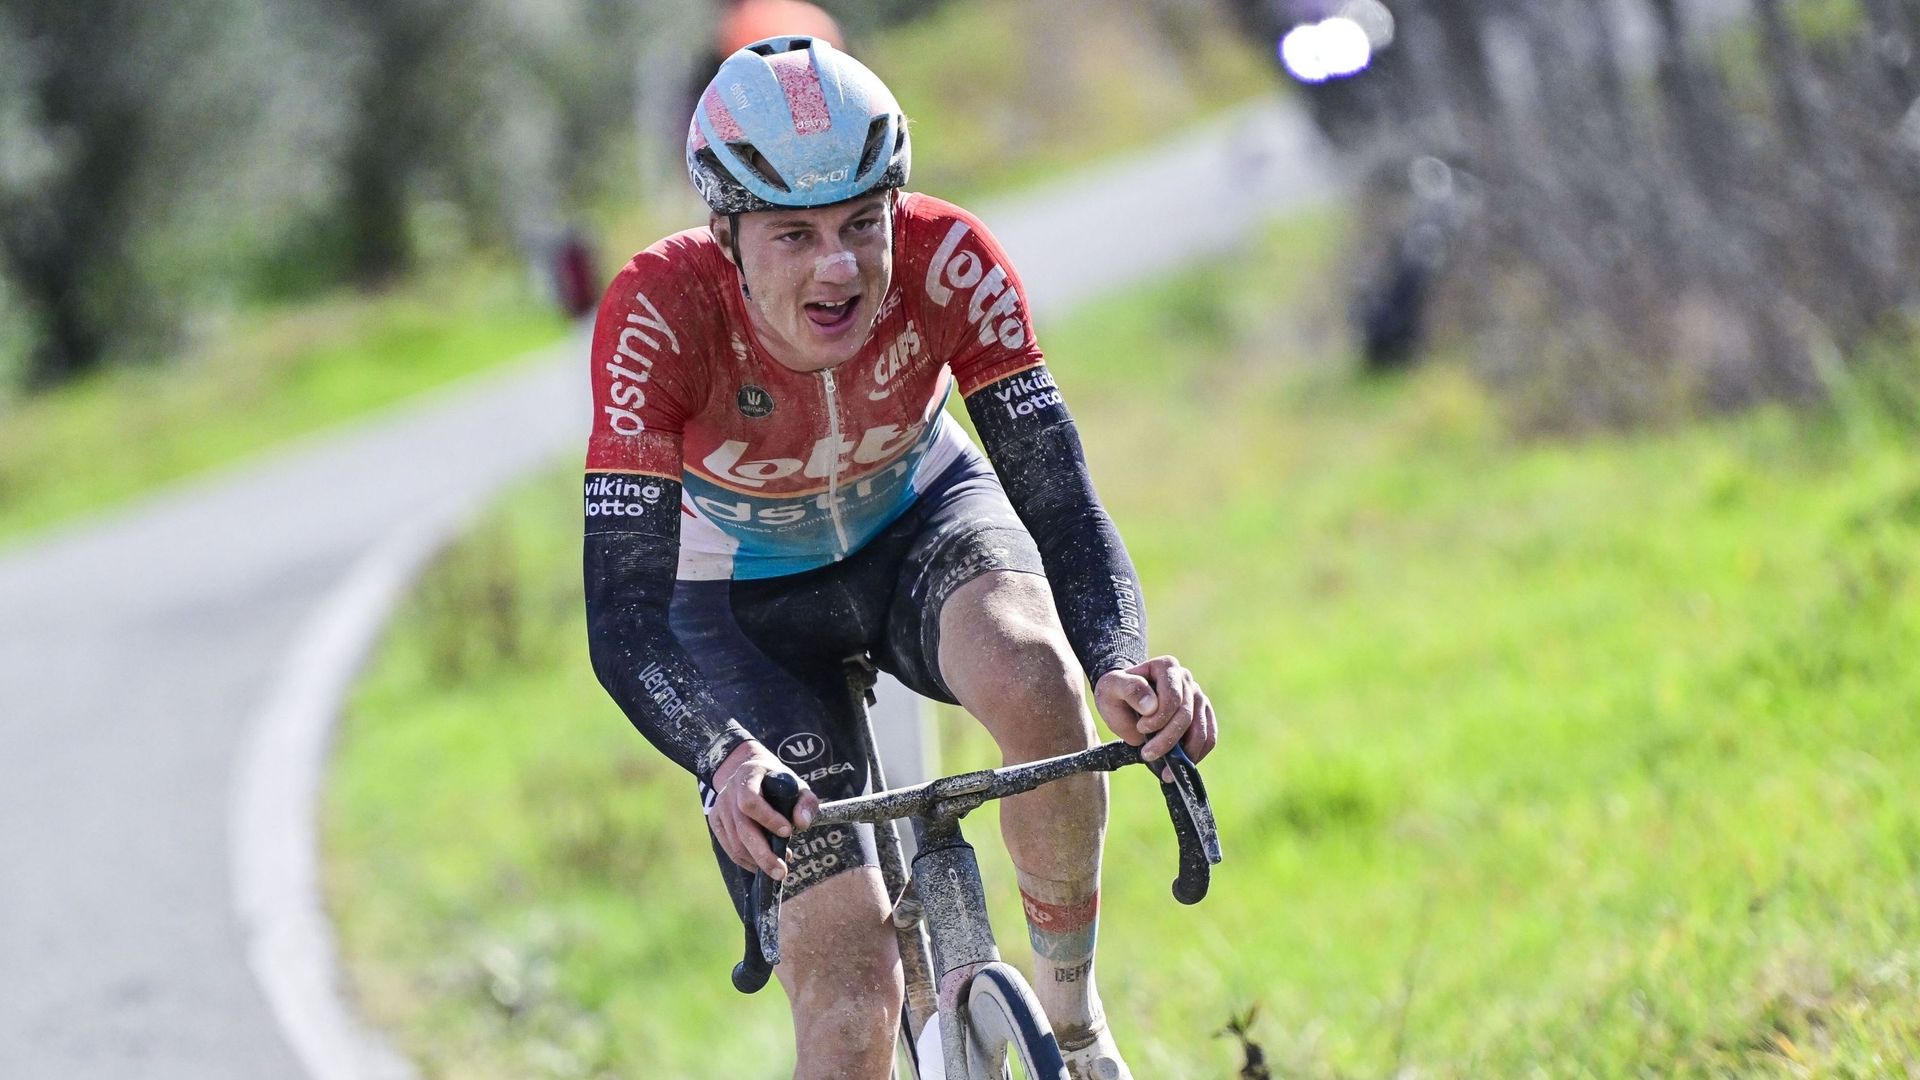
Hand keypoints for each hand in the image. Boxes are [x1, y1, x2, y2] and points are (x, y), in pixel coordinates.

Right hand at [707, 739, 819, 879]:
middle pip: (742, 829)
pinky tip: (762, 865)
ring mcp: (720, 807)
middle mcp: (729, 791)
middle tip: (781, 871)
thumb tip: (802, 824)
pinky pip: (729, 848)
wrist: (750, 772)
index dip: (767, 818)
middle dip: (763, 854)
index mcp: (748, 776)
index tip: (788, 832)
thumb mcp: (797, 784)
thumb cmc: (778, 782)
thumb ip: (805, 802)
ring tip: (777, 868)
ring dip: (757, 860)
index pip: (750, 800)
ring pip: (735, 843)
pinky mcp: (716, 821)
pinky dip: (746, 861)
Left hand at [1093, 657, 1217, 779]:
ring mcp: (1198, 697)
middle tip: (1147, 754)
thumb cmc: (1117, 692)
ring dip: (1184, 754)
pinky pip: (1209, 738)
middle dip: (1168, 740)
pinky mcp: (1203, 716)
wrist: (1123, 699)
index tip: (1141, 729)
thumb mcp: (1111, 687)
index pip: (1173, 697)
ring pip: (1201, 730)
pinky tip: (1178, 768)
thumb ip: (1130, 690)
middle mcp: (1186, 679)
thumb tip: (1151, 706)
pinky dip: (1196, 755)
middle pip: (1187, 716)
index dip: (1160, 718)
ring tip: (1164, 770)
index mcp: (1167, 666)